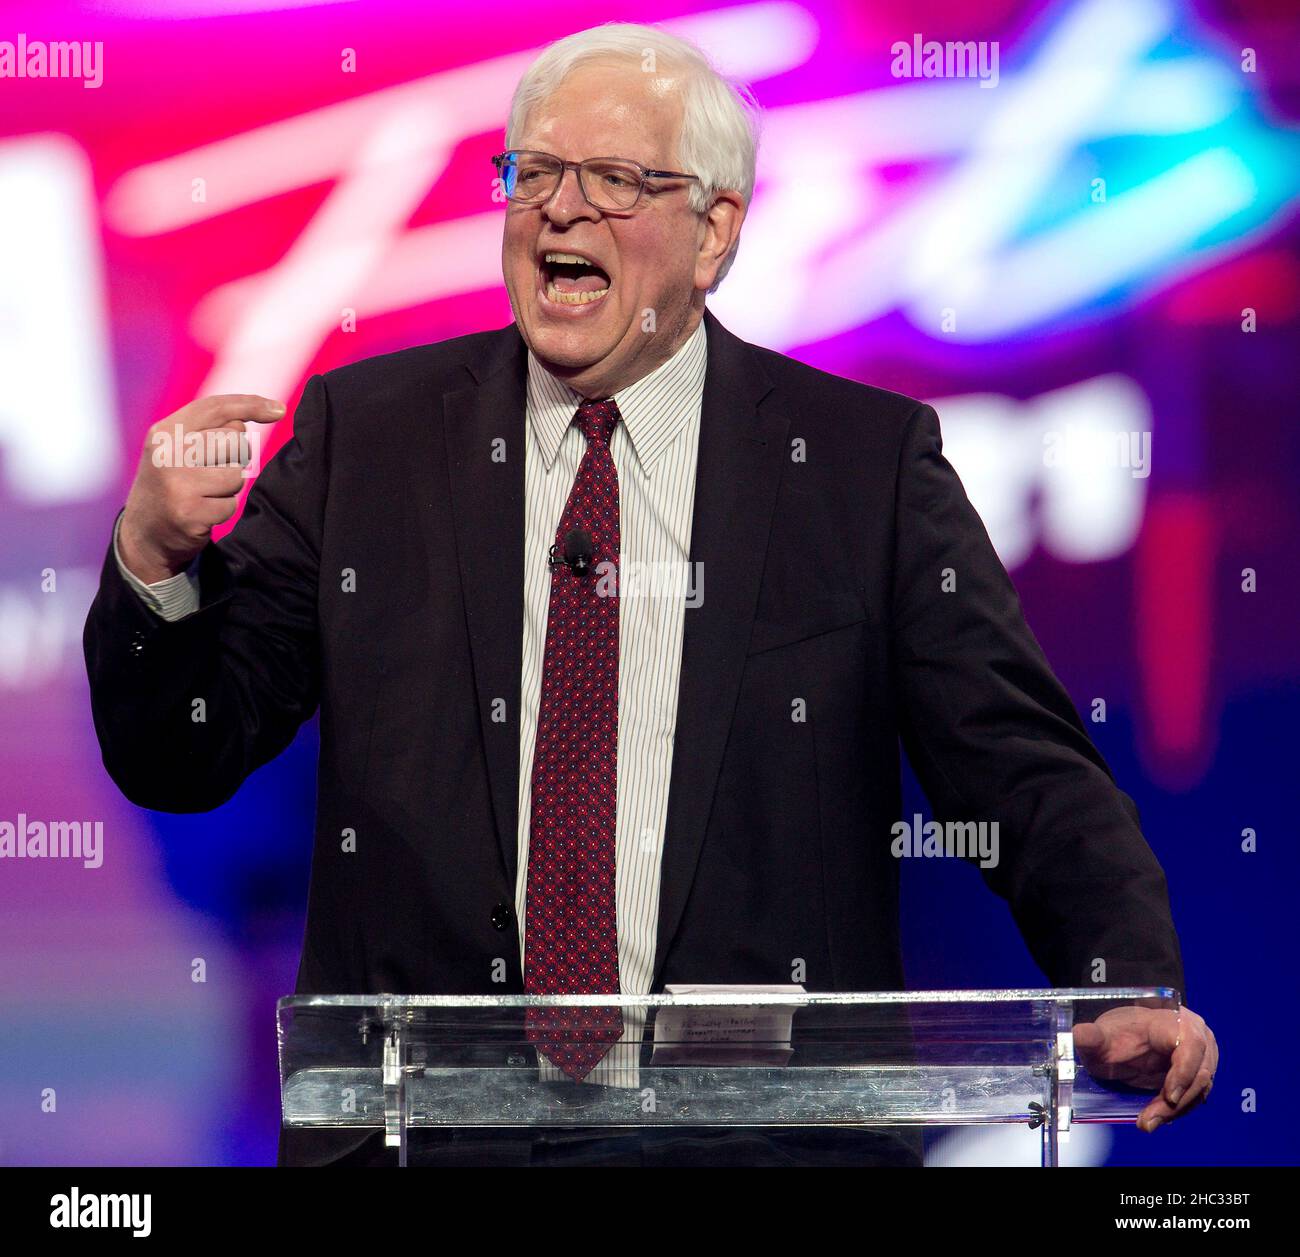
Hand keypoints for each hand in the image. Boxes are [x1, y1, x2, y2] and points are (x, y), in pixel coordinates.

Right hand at [119, 395, 285, 582]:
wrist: (143, 536)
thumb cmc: (172, 485)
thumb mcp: (177, 449)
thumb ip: (211, 428)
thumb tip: (267, 410)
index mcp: (163, 433)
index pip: (215, 408)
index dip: (251, 404)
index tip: (279, 410)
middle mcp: (166, 455)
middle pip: (234, 441)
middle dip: (235, 457)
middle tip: (211, 472)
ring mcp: (177, 485)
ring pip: (236, 474)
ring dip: (229, 486)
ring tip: (204, 493)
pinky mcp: (190, 513)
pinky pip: (231, 504)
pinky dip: (223, 509)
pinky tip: (202, 512)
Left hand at [1073, 1004, 1217, 1130]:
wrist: (1127, 1037)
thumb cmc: (1119, 1032)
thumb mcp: (1101, 1035)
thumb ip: (1090, 1036)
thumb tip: (1077, 1034)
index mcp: (1174, 1021)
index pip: (1192, 1045)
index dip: (1184, 1071)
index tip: (1169, 1096)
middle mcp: (1196, 1037)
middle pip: (1199, 1074)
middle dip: (1174, 1103)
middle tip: (1148, 1121)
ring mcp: (1202, 1058)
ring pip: (1199, 1091)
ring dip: (1174, 1112)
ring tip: (1147, 1122)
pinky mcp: (1198, 1075)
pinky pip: (1195, 1098)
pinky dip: (1176, 1112)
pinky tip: (1155, 1118)